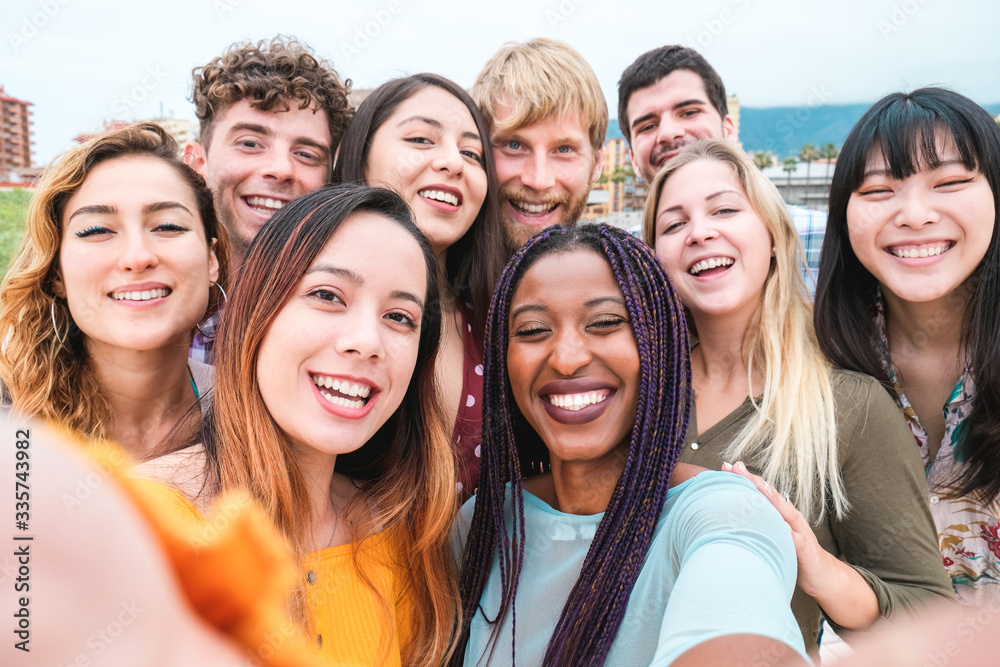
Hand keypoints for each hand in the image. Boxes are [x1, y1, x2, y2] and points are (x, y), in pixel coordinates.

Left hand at [721, 461, 830, 597]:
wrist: (823, 575)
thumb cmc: (793, 553)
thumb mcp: (773, 535)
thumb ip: (758, 523)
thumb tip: (730, 514)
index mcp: (780, 514)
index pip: (761, 492)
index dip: (744, 479)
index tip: (726, 466)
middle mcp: (790, 518)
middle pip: (771, 496)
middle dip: (753, 481)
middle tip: (736, 468)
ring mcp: (800, 532)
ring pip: (785, 513)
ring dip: (773, 499)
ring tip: (759, 486)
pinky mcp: (807, 550)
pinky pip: (798, 541)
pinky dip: (790, 533)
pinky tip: (782, 526)